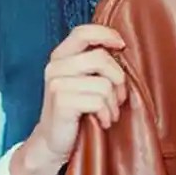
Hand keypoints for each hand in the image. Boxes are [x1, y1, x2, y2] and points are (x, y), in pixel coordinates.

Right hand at [10, 24, 126, 174]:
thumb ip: (95, 64)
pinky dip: (106, 114)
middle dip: (118, 80)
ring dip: (113, 103)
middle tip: (118, 98)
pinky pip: (99, 101)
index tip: (121, 46)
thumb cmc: (75, 111)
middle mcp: (55, 66)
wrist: (53, 142)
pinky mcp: (61, 101)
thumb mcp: (83, 82)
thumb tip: (123, 50)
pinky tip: (101, 122)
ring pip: (104, 83)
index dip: (106, 34)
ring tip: (108, 113)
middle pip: (101, 58)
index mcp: (60, 56)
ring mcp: (56, 83)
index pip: (83, 32)